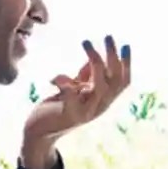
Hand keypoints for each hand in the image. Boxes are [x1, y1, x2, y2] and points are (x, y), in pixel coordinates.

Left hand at [22, 36, 131, 168]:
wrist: (40, 132)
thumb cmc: (58, 107)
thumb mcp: (76, 89)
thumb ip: (86, 76)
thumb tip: (93, 57)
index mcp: (103, 99)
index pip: (123, 81)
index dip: (127, 64)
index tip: (126, 45)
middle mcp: (100, 106)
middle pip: (115, 81)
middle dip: (113, 57)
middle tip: (108, 36)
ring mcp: (87, 111)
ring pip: (100, 86)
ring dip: (96, 62)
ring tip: (86, 42)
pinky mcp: (70, 114)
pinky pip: (72, 97)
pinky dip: (65, 84)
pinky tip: (54, 78)